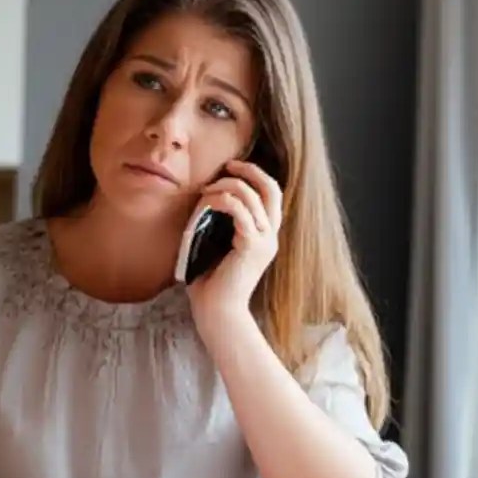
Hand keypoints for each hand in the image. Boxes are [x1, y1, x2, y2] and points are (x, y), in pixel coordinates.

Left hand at [187, 160, 282, 330]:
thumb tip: (206, 197)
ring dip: (226, 186)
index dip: (254, 175)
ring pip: (252, 196)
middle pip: (272, 189)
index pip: (271, 194)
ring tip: (205, 191)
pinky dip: (222, 201)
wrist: (217, 311)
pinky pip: (240, 211)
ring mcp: (264, 241)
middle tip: (227, 166)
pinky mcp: (251, 247)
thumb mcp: (217, 245)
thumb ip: (219, 222)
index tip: (230, 169)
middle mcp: (270, 236)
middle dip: (250, 171)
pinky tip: (206, 204)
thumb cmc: (211, 282)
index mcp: (265, 235)